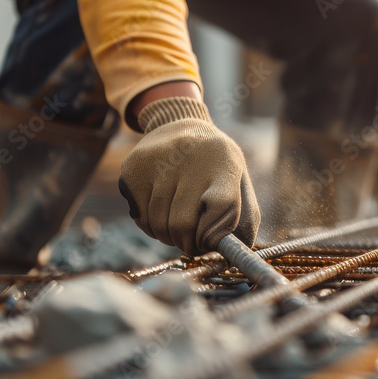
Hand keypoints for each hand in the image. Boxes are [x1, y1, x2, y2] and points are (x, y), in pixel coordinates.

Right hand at [119, 97, 260, 254]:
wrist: (179, 125)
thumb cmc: (215, 166)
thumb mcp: (239, 181)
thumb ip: (244, 219)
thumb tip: (235, 253)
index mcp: (223, 163)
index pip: (222, 205)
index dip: (214, 234)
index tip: (211, 243)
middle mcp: (190, 157)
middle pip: (183, 223)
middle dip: (188, 244)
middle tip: (192, 245)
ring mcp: (157, 162)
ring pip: (158, 224)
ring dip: (169, 237)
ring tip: (178, 228)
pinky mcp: (133, 169)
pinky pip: (140, 218)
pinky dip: (151, 226)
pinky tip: (161, 212)